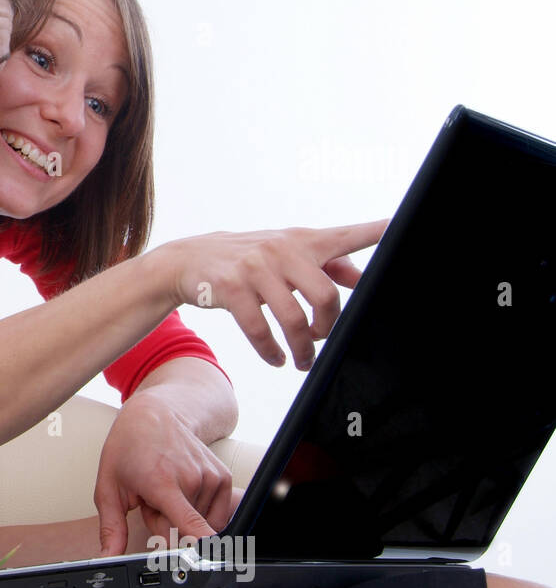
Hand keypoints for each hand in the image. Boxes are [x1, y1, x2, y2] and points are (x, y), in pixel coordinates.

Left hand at [93, 392, 241, 555]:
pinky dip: (198, 510)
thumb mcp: (108, 488)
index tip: (204, 556)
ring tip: (165, 490)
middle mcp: (191, 479)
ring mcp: (210, 477)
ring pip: (198, 523)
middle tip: (150, 499)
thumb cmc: (128, 449)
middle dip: (163, 524)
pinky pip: (214, 516)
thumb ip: (111, 528)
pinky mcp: (223, 478)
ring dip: (180, 515)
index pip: (190, 523)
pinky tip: (182, 491)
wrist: (153, 416)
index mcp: (162, 483)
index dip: (198, 545)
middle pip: (181, 531)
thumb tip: (109, 558)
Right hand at [159, 219, 387, 369]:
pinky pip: (259, 329)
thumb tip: (360, 277)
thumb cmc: (246, 258)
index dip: (375, 232)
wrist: (188, 258)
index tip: (398, 226)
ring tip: (302, 360)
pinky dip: (271, 351)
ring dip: (303, 348)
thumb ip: (323, 264)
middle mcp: (282, 250)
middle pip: (325, 295)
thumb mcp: (284, 253)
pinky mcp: (231, 288)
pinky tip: (276, 358)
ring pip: (293, 318)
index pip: (346, 236)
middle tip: (322, 339)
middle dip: (328, 327)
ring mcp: (255, 268)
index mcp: (302, 240)